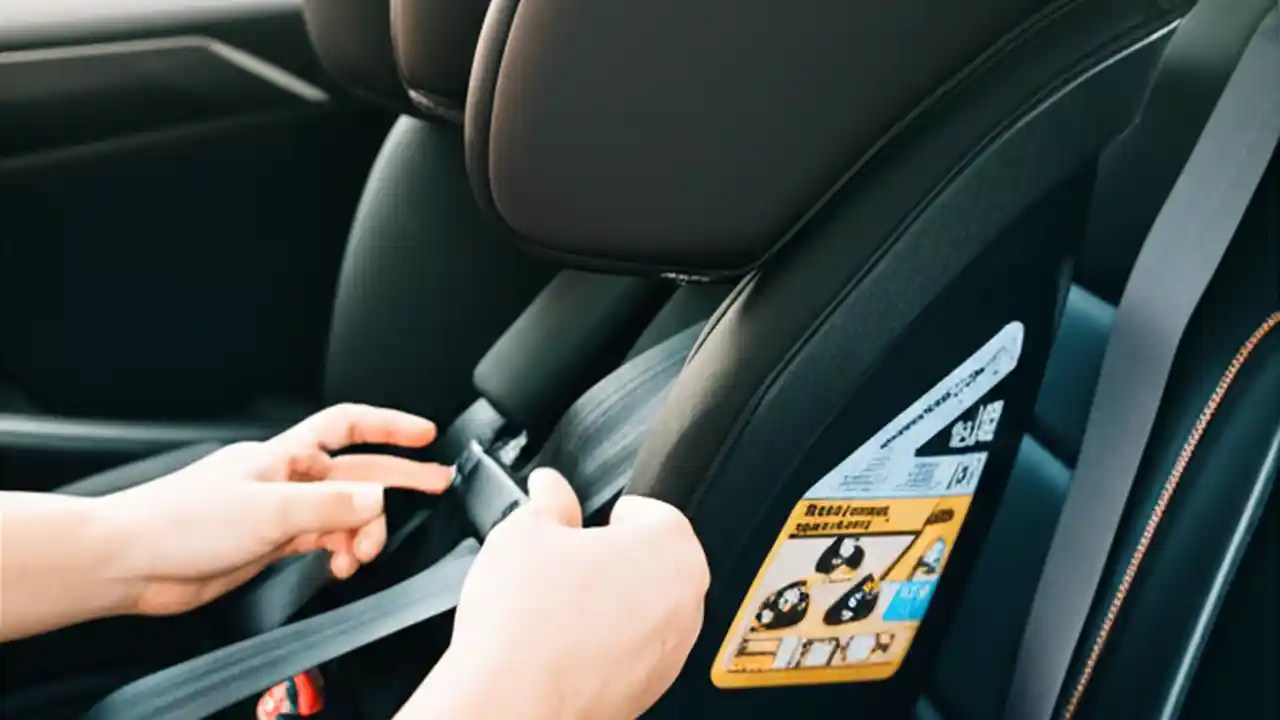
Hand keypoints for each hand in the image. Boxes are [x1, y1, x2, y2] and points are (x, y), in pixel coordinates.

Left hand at [98, 403, 451, 616]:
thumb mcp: (267, 510)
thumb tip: (378, 500)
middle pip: (355, 473)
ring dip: (362, 532)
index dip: (389, 425)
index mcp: (284, 455)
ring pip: (342, 514)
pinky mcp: (268, 543)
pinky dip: (338, 550)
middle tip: (437, 485)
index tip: (425, 433)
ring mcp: (278, 511)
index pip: (347, 426)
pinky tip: (340, 564)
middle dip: (398, 479)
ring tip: (365, 553)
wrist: (131, 562)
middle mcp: (286, 478)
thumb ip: (328, 507)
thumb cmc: (178, 522)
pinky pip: (322, 540)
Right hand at [399, 469, 708, 719]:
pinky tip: (565, 642)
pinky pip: (634, 649)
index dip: (608, 513)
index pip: (651, 511)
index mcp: (670, 548)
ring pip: (645, 607)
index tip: (585, 523)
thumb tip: (549, 487)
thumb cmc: (525, 624)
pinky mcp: (651, 687)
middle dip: (612, 558)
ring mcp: (673, 650)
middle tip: (564, 566)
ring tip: (559, 607)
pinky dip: (608, 642)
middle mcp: (686, 601)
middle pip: (653, 560)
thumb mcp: (526, 532)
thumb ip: (548, 501)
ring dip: (612, 601)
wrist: (511, 703)